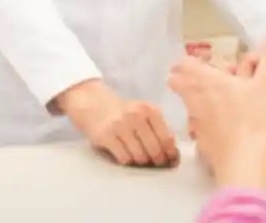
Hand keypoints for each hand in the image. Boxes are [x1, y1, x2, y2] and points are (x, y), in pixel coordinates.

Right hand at [54, 80, 178, 167]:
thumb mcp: (142, 112)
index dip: (170, 153)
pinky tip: (124, 154)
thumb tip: (172, 153)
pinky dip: (126, 160)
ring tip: (138, 157)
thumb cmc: (121, 111)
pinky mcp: (106, 136)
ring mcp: (120, 126)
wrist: (92, 103)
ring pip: (139, 156)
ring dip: (141, 161)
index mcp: (149, 109)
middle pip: (154, 149)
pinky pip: (124, 158)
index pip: (166, 138)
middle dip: (156, 160)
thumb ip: (158, 127)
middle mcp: (136, 116)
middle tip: (154, 162)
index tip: (170, 160)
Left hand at [169, 32, 265, 189]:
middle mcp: (194, 99)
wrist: (244, 163)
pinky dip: (203, 120)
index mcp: (207, 81)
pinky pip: (196, 125)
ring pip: (187, 103)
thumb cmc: (255, 119)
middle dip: (186, 78)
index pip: (183, 64)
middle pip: (177, 82)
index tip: (203, 62)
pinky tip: (221, 125)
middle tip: (206, 78)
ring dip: (195, 98)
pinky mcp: (200, 141)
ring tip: (216, 100)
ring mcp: (194, 121)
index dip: (189, 61)